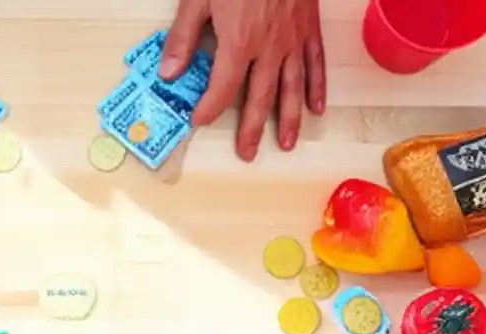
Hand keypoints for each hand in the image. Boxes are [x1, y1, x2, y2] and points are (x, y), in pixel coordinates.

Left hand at [160, 0, 326, 160]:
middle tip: (247, 154)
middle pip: (260, 98)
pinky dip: (316, 88)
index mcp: (238, 42)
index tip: (199, 121)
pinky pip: (315, 65)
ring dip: (289, 119)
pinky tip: (316, 108)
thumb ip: (184, 36)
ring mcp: (293, 40)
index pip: (222, 88)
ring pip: (292, 88)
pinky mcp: (310, 29)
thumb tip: (169, 72)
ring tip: (287, 145)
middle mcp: (269, 49)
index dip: (209, 109)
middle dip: (252, 129)